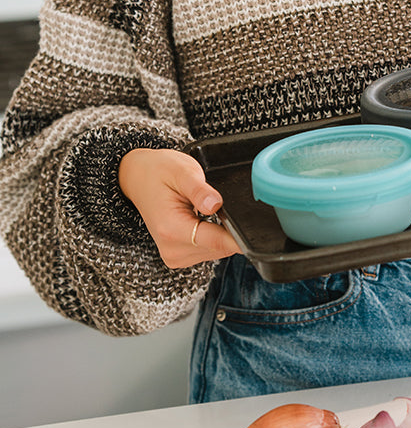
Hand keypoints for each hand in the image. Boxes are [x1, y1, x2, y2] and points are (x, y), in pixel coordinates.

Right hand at [119, 148, 238, 268]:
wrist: (138, 178)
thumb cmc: (159, 171)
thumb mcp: (182, 171)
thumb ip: (200, 190)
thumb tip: (216, 204)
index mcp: (171, 229)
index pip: (216, 241)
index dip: (238, 236)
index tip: (257, 228)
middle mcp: (171, 249)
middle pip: (219, 248)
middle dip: (230, 230)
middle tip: (225, 206)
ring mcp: (174, 256)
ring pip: (217, 251)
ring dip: (222, 234)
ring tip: (211, 210)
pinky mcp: (179, 256)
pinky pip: (209, 250)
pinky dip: (214, 237)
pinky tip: (208, 220)